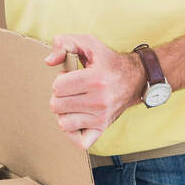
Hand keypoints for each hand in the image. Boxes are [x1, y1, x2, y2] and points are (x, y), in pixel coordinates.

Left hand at [44, 34, 144, 148]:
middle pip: (57, 105)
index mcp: (95, 79)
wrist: (134, 78)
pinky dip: (72, 132)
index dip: (59, 80)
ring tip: (73, 103)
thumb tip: (49, 61)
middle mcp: (99, 100)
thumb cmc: (107, 61)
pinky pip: (79, 141)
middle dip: (59, 96)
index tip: (69, 77)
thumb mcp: (88, 43)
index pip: (58, 87)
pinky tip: (75, 119)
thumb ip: (64, 43)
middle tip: (71, 90)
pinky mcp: (102, 128)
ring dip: (64, 113)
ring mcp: (101, 117)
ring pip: (63, 123)